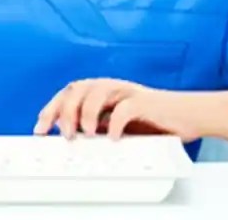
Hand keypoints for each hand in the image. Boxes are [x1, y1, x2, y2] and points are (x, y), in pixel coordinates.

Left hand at [33, 78, 203, 141]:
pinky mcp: (145, 101)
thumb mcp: (116, 126)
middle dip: (64, 110)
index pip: (68, 93)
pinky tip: (112, 138)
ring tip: (86, 134)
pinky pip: (126, 107)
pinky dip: (116, 122)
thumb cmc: (151, 122)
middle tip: (63, 134)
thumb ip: (97, 127)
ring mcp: (127, 91)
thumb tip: (69, 140)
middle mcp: (110, 87)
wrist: (187, 116)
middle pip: (77, 88)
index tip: (40, 129)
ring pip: (97, 91)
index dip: (51, 109)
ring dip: (87, 113)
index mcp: (100, 92)